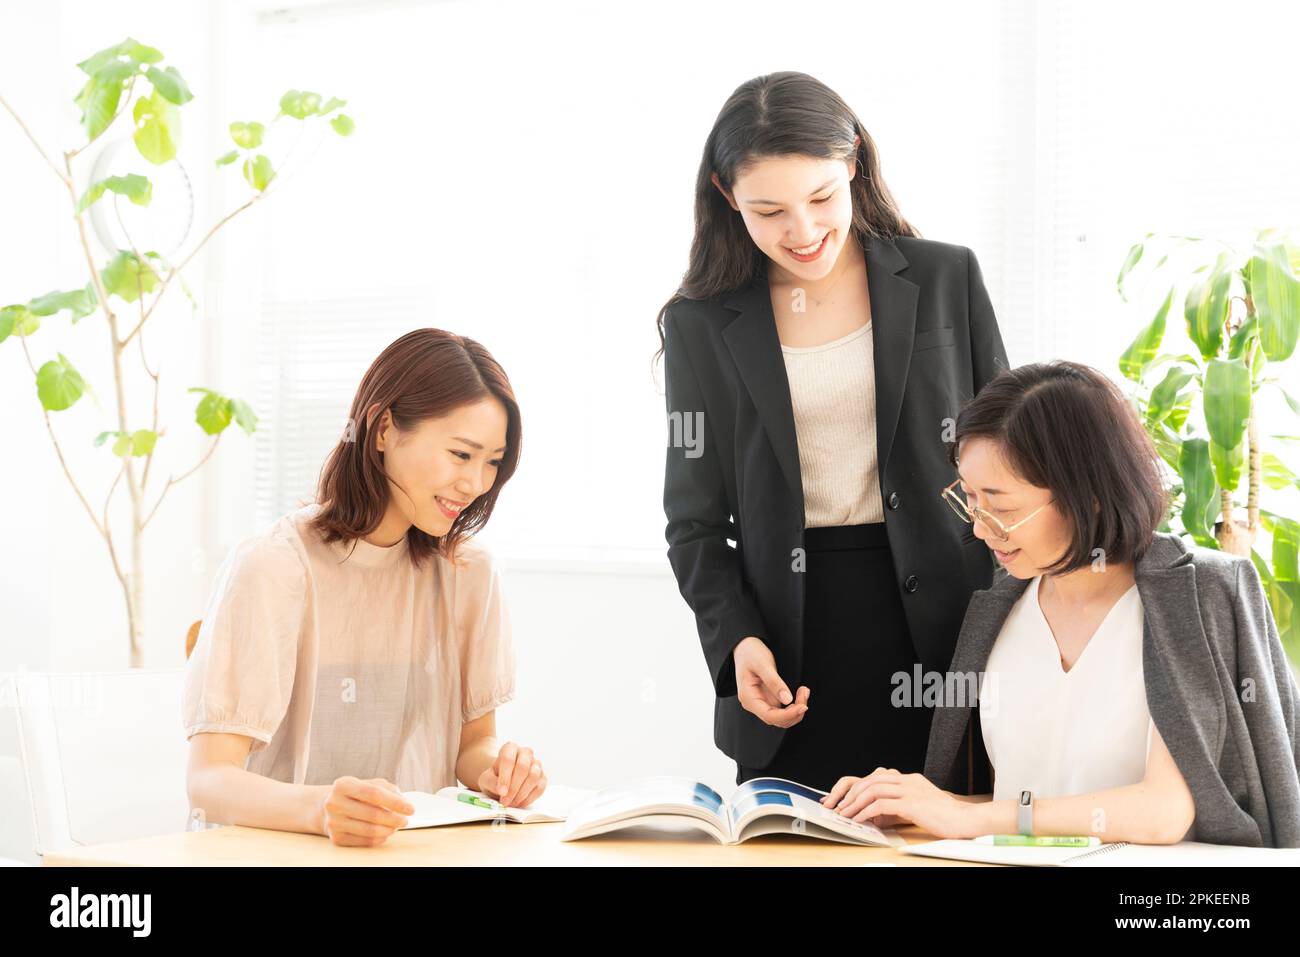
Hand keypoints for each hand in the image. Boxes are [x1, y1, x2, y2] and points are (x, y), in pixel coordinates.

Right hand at [319, 776, 413, 846]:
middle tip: (405, 820)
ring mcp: (333, 822)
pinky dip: (380, 838)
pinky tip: (385, 832)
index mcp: (343, 784)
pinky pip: (365, 841)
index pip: (373, 793)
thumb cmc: (355, 794)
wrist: (328, 807)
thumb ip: (387, 789)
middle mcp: (334, 803)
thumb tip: (403, 803)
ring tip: (397, 826)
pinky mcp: (336, 838)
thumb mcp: (369, 783)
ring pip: (370, 830)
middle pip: (372, 814)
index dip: (395, 802)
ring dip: (389, 829)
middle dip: (394, 819)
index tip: (410, 808)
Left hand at [477, 741, 546, 807]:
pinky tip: (519, 803)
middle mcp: (526, 753)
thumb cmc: (494, 777)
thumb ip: (491, 782)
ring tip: (511, 803)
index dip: (505, 777)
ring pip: (533, 776)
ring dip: (522, 793)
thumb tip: (502, 790)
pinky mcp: (543, 777)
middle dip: (513, 787)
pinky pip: (540, 787)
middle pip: (523, 767)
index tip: (501, 792)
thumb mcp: (486, 779)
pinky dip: (529, 798)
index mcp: (510, 748)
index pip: (508, 759)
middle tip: (505, 801)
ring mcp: (536, 764)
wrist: (503, 781)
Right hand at [733, 636, 808, 727]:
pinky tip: (800, 693)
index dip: (788, 715)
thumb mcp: (762, 664)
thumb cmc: (750, 653)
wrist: (745, 647)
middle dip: (795, 711)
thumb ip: (774, 682)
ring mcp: (761, 703)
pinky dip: (794, 705)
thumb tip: (787, 699)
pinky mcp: (768, 699)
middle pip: (777, 720)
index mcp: (748, 698)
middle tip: (805, 691)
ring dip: (796, 709)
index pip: (769, 716)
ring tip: (804, 690)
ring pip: (782, 718)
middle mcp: (754, 704)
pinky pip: (783, 710)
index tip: (803, 706)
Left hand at [821, 768, 979, 838]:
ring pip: (872, 789)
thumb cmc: (946, 817)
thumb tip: (876, 816)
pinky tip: (859, 820)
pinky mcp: (912, 803)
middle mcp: (907, 780)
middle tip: (838, 807)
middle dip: (850, 794)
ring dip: (854, 803)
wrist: (968, 820)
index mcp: (909, 779)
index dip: (856, 787)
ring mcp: (910, 790)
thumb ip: (898, 807)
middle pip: (870, 780)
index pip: (875, 777)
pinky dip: (866, 812)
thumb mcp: (918, 807)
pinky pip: (881, 804)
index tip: (844, 800)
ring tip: (844, 814)